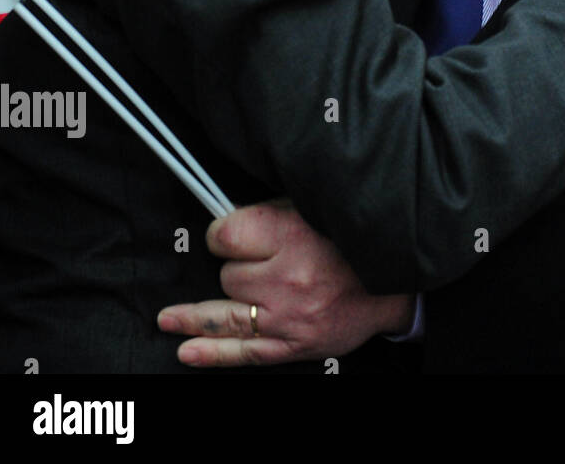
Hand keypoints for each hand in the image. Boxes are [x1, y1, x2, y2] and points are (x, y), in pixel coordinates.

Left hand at [157, 201, 413, 366]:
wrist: (396, 283)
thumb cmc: (353, 241)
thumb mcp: (317, 210)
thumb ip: (275, 212)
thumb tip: (229, 216)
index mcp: (294, 235)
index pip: (227, 234)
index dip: (224, 232)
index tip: (229, 233)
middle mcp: (287, 277)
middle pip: (228, 274)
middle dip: (236, 267)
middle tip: (259, 261)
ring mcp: (288, 316)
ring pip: (224, 314)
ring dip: (192, 315)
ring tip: (168, 318)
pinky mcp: (293, 345)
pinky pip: (244, 352)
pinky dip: (212, 353)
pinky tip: (187, 350)